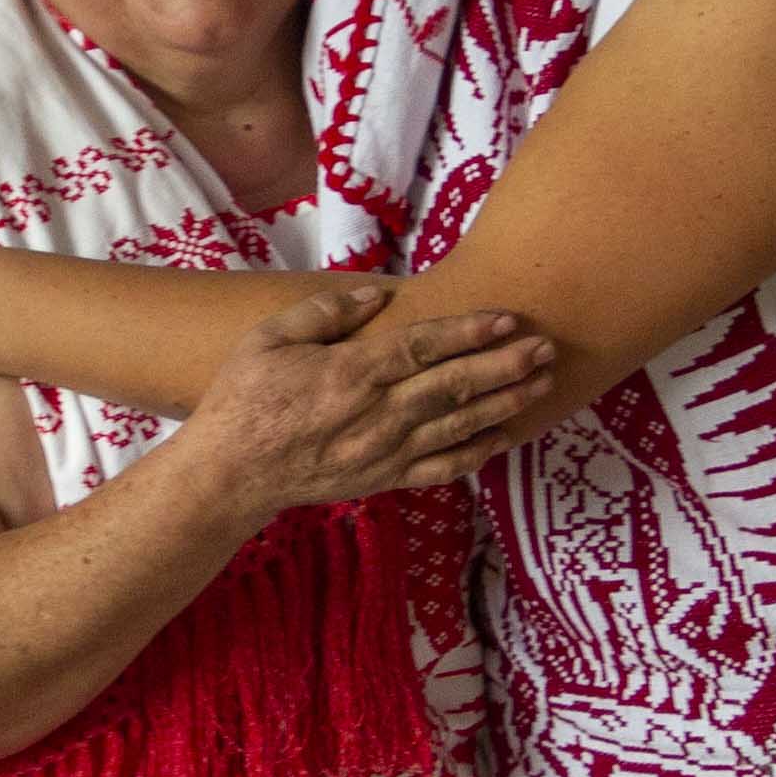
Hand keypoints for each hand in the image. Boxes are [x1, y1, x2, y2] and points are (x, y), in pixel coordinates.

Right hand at [173, 292, 556, 520]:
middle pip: (453, 386)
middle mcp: (374, 417)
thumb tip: (378, 297)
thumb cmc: (244, 399)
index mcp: (348, 375)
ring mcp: (383, 453)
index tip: (506, 320)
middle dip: (504, 366)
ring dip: (504, 403)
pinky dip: (477, 452)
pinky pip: (442, 467)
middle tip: (545, 347)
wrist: (230, 476)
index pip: (422, 348)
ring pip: (458, 426)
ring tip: (541, 383)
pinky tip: (505, 435)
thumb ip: (324, 312)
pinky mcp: (384, 479)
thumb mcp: (268, 339)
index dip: (469, 333)